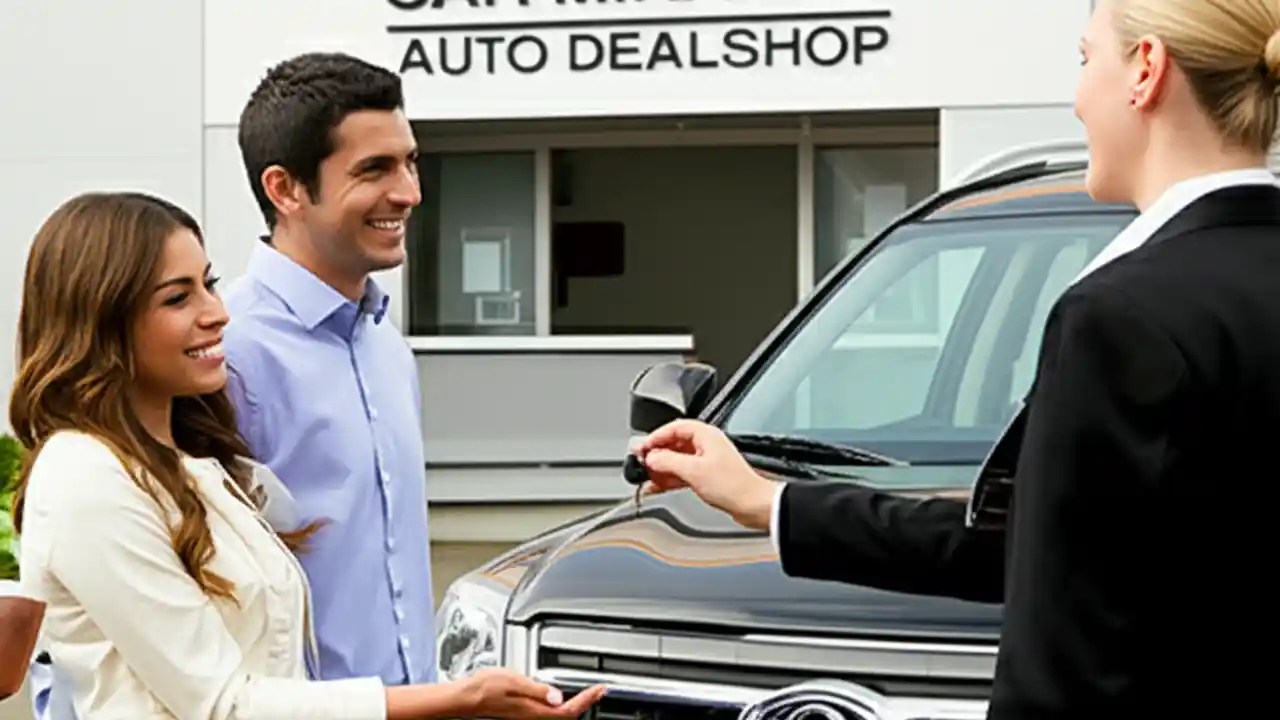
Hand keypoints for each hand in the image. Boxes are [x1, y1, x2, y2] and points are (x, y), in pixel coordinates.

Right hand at [459, 668, 607, 718]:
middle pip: (566, 715)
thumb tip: (557, 695)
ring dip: (574, 705)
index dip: (587, 700)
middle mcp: (533, 716)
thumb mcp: (513, 681)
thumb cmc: (484, 688)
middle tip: (599, 691)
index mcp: (534, 709)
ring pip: (558, 715)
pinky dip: (561, 704)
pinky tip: (560, 696)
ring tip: (587, 694)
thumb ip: (537, 689)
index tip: (600, 690)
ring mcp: (528, 715)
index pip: (568, 709)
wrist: (465, 697)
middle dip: (585, 703)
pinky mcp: (523, 712)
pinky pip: (548, 712)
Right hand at [634, 419, 778, 529]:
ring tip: (646, 477)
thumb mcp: (693, 471)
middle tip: (641, 463)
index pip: (673, 428)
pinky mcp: (707, 476)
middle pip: (674, 443)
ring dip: (661, 468)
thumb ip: (668, 461)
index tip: (641, 449)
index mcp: (705, 435)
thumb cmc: (733, 485)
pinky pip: (682, 473)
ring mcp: (707, 461)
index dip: (654, 437)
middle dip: (656, 454)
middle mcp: (706, 445)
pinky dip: (670, 479)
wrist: (752, 505)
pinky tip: (657, 487)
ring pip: (677, 459)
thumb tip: (651, 457)